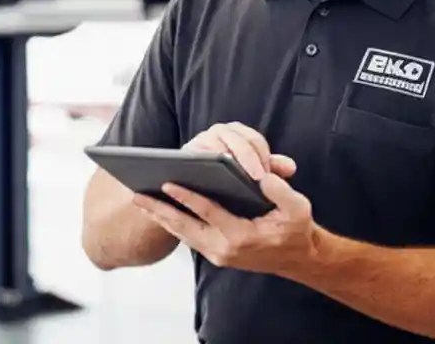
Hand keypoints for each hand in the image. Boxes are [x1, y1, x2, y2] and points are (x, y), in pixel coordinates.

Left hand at [133, 172, 316, 277]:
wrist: (298, 258)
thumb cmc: (296, 229)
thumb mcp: (298, 208)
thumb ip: (281, 191)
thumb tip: (263, 177)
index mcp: (241, 236)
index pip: (207, 212)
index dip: (186, 197)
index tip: (167, 183)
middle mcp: (224, 249)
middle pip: (184, 227)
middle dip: (159, 210)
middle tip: (136, 194)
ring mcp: (217, 254)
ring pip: (182, 234)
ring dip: (160, 217)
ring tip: (140, 200)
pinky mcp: (215, 254)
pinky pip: (188, 237)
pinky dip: (171, 224)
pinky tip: (158, 210)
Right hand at [183, 122, 296, 180]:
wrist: (195, 189)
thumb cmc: (229, 179)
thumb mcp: (252, 173)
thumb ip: (272, 169)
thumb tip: (290, 167)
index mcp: (240, 134)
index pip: (255, 141)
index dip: (263, 158)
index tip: (266, 177)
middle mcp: (221, 131)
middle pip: (238, 141)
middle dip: (248, 159)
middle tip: (257, 179)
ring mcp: (203, 139)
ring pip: (218, 145)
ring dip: (228, 161)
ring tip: (237, 179)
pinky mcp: (186, 151)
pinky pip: (196, 154)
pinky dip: (205, 163)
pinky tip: (215, 181)